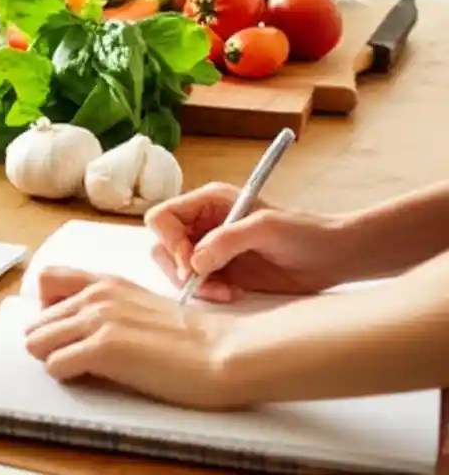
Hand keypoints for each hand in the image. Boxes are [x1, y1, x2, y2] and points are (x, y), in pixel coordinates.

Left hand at [25, 267, 241, 408]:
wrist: (224, 353)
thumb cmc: (190, 339)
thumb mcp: (140, 305)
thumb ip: (107, 308)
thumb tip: (75, 329)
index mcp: (106, 282)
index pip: (45, 282)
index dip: (48, 311)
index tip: (67, 330)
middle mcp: (96, 295)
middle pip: (35, 322)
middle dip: (50, 344)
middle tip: (77, 358)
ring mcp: (98, 320)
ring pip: (36, 342)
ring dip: (54, 360)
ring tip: (84, 370)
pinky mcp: (104, 349)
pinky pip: (54, 365)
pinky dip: (66, 377)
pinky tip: (93, 379)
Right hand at [144, 182, 355, 302]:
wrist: (333, 257)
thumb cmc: (305, 233)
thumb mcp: (266, 228)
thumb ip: (227, 240)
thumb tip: (193, 262)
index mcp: (208, 202)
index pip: (162, 217)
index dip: (169, 241)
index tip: (190, 263)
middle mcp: (203, 224)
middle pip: (162, 246)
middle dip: (179, 269)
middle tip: (207, 282)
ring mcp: (210, 249)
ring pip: (175, 269)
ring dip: (196, 285)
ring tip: (227, 291)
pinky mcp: (220, 272)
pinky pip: (196, 286)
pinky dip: (208, 294)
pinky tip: (235, 293)